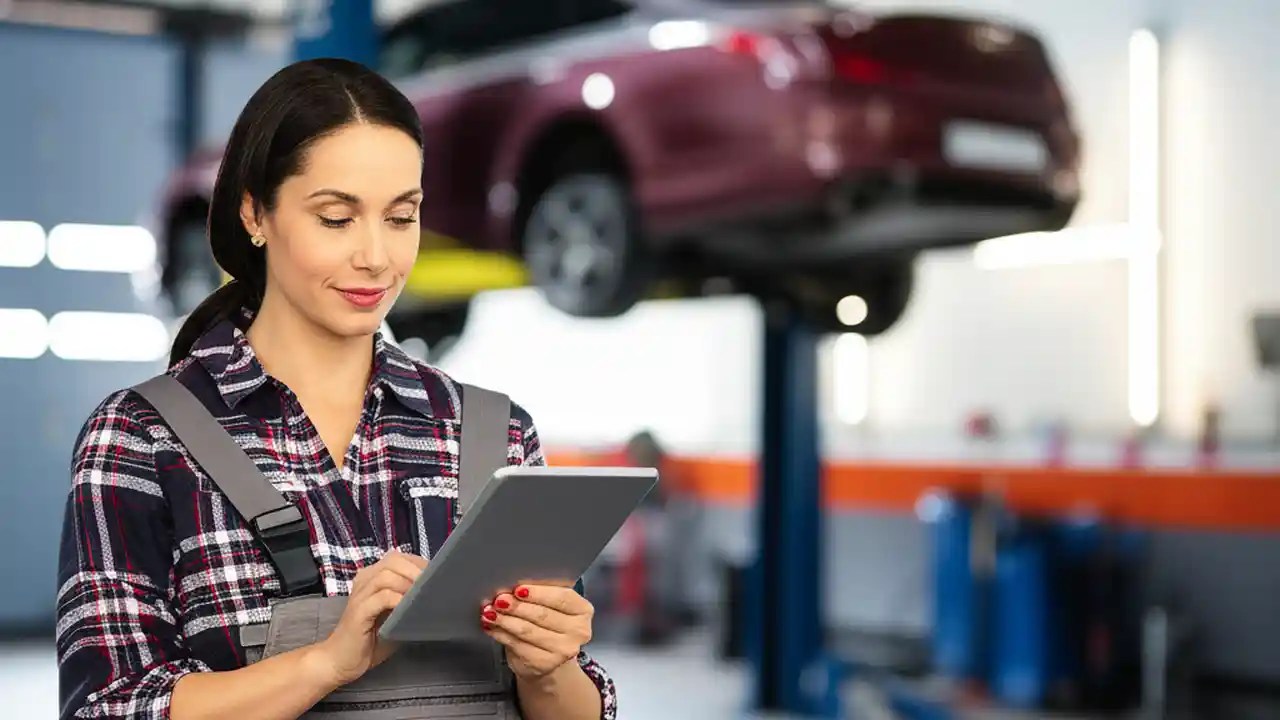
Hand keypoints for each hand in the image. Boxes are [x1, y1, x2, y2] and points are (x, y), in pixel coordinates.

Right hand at [310, 549, 427, 686]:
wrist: (340, 661)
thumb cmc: (371, 640)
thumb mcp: (395, 617)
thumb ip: (409, 601)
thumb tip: (435, 592)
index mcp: (373, 577)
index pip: (399, 558)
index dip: (420, 564)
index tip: (438, 578)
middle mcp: (365, 580)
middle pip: (393, 561)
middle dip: (416, 570)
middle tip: (434, 586)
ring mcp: (360, 595)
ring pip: (386, 575)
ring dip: (409, 583)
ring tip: (424, 596)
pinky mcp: (358, 611)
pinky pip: (381, 597)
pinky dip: (398, 599)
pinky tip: (409, 607)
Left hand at [481, 584, 592, 680]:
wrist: (549, 659)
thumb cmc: (549, 625)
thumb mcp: (551, 605)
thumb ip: (540, 594)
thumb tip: (513, 587)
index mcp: (583, 610)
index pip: (561, 597)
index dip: (538, 593)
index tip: (518, 589)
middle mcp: (578, 631)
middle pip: (542, 614)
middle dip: (517, 606)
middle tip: (499, 599)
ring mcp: (562, 650)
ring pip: (527, 630)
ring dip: (505, 620)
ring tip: (490, 612)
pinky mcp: (543, 663)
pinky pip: (517, 645)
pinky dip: (501, 634)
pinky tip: (492, 627)